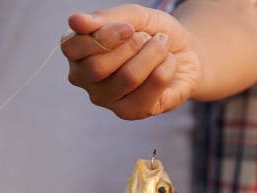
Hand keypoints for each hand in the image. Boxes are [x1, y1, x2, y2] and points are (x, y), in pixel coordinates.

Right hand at [61, 5, 201, 119]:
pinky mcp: (131, 112)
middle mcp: (85, 80)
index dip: (104, 36)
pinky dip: (168, 65)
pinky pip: (154, 83)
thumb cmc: (150, 33)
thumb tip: (74, 21)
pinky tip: (167, 64)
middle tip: (145, 37)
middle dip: (132, 45)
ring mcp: (106, 100)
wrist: (184, 51)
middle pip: (97, 67)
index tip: (129, 27)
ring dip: (154, 52)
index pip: (72, 49)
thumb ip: (104, 18)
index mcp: (77, 54)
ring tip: (160, 46)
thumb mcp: (131, 16)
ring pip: (128, 77)